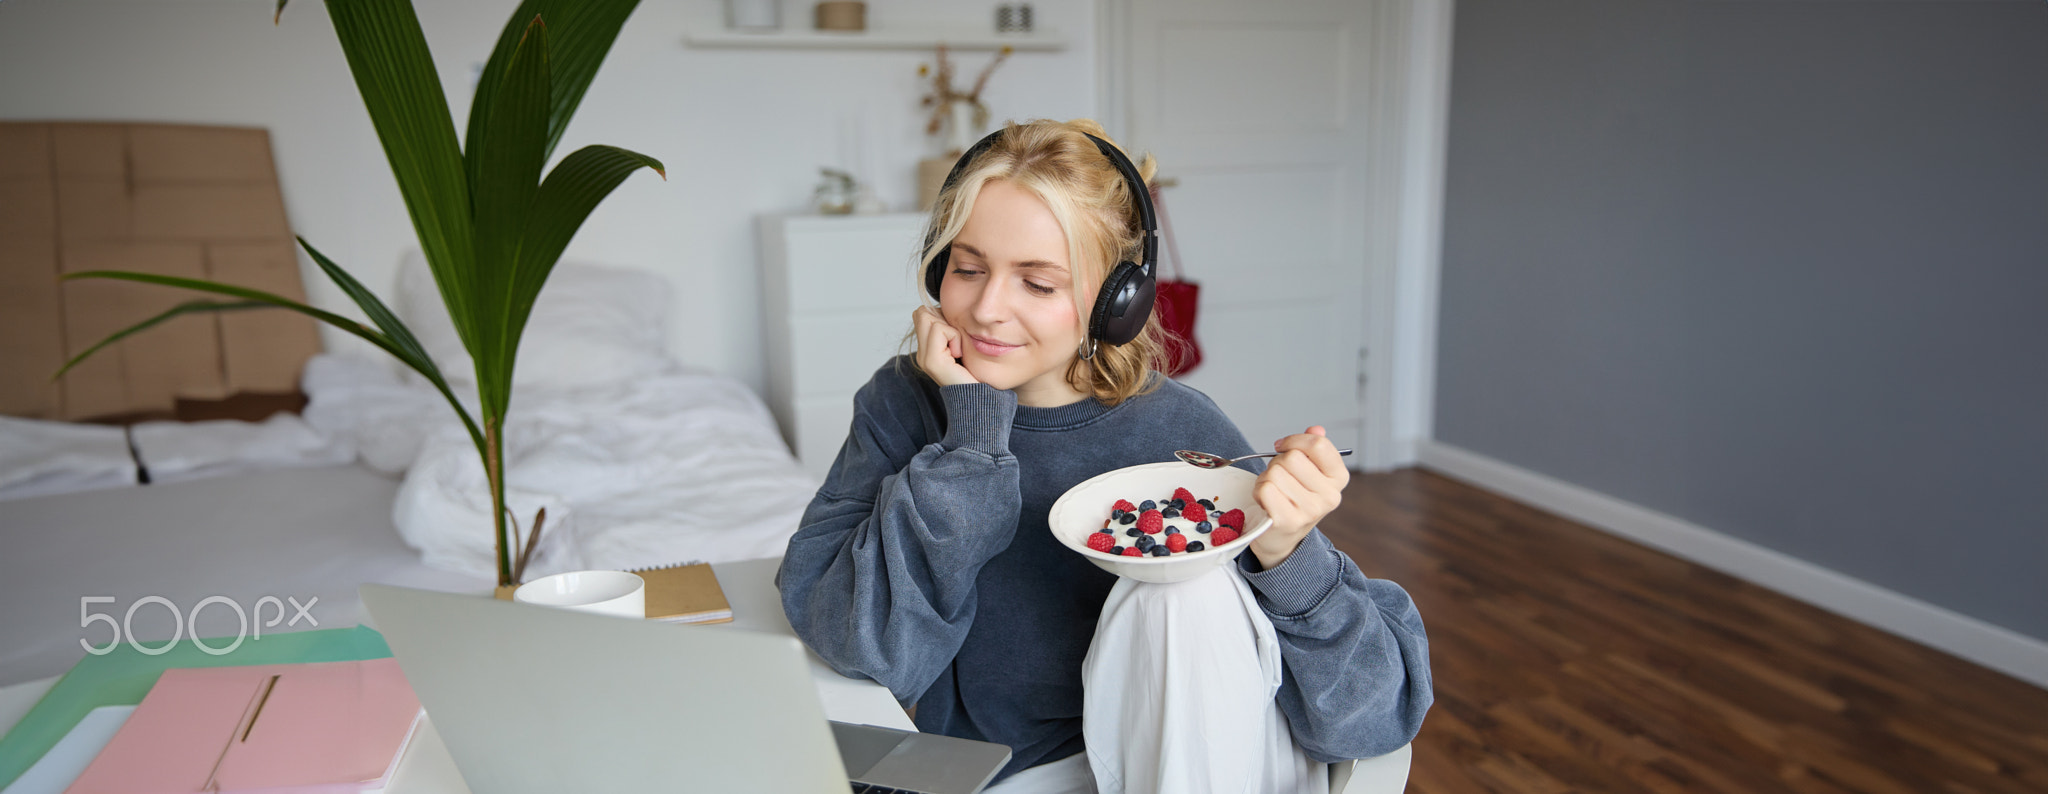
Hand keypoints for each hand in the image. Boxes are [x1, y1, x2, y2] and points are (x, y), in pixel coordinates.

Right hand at [913, 306, 977, 386]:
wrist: (980, 398)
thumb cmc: (976, 372)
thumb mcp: (962, 344)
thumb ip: (951, 329)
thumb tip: (946, 309)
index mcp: (927, 350)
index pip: (921, 314)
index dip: (940, 316)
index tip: (955, 336)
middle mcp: (921, 354)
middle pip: (922, 313)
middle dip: (943, 320)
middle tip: (956, 342)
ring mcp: (924, 358)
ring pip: (928, 318)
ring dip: (950, 329)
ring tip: (958, 350)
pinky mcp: (932, 361)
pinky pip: (939, 329)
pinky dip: (954, 337)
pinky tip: (959, 354)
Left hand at [1249, 426, 1349, 569]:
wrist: (1283, 537)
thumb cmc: (1294, 498)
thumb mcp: (1310, 472)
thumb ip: (1313, 449)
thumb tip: (1316, 429)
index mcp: (1339, 478)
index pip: (1318, 444)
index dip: (1295, 440)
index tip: (1283, 446)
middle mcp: (1329, 496)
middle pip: (1292, 457)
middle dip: (1277, 462)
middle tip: (1279, 477)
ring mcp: (1310, 510)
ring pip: (1275, 472)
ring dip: (1266, 478)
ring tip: (1273, 491)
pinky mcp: (1288, 521)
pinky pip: (1265, 488)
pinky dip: (1259, 491)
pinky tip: (1266, 501)